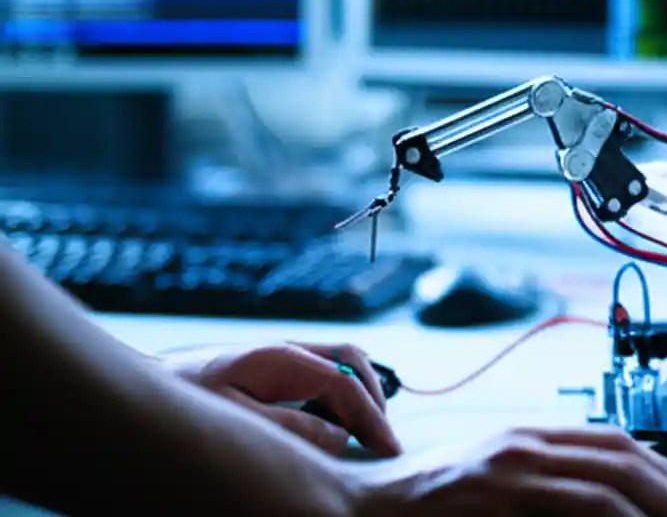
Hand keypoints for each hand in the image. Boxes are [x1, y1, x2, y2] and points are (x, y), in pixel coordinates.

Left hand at [164, 341, 401, 457]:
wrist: (143, 384)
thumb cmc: (183, 402)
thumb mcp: (236, 420)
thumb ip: (292, 428)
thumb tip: (339, 435)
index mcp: (281, 360)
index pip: (345, 384)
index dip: (372, 418)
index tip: (389, 449)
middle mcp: (286, 350)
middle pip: (353, 359)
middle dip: (375, 398)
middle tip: (383, 439)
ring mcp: (279, 355)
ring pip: (341, 359)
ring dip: (361, 390)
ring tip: (366, 429)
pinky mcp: (270, 365)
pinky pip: (321, 369)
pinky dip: (340, 391)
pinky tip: (334, 419)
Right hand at [357, 426, 666, 516]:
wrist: (351, 507)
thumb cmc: (419, 507)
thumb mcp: (489, 484)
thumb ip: (539, 488)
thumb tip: (598, 505)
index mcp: (525, 437)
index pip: (613, 441)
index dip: (659, 469)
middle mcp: (523, 443)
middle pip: (622, 455)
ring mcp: (510, 466)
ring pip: (607, 477)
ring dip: (655, 505)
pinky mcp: (495, 493)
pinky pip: (573, 504)